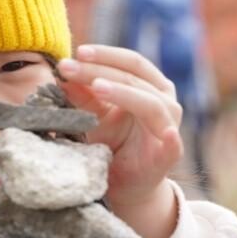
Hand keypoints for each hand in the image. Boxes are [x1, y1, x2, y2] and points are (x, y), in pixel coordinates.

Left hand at [56, 44, 183, 237]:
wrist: (125, 185)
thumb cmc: (112, 144)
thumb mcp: (93, 117)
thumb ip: (83, 96)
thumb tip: (63, 73)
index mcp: (150, 85)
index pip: (130, 62)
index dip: (104, 55)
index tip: (77, 52)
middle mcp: (165, 101)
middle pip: (133, 77)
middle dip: (98, 70)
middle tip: (69, 68)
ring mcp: (170, 127)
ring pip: (150, 103)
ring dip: (123, 92)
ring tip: (96, 87)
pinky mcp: (170, 155)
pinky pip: (172, 144)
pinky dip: (171, 139)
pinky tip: (168, 134)